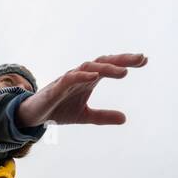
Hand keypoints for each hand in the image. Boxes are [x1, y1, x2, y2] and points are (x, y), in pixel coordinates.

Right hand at [16, 53, 146, 128]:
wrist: (32, 116)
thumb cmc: (58, 110)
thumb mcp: (84, 116)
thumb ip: (103, 116)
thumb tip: (125, 118)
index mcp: (88, 80)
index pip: (110, 66)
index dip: (126, 62)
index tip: (144, 60)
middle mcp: (80, 76)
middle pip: (103, 62)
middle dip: (122, 60)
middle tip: (141, 59)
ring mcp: (67, 80)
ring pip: (89, 68)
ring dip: (106, 68)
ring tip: (123, 72)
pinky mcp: (56, 88)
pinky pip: (70, 78)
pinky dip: (82, 76)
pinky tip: (95, 76)